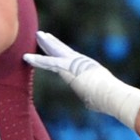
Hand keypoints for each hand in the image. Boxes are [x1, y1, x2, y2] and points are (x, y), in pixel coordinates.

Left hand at [24, 31, 139, 127]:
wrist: (114, 95)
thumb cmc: (111, 99)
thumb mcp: (99, 99)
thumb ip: (93, 99)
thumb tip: (93, 104)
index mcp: (87, 69)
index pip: (72, 60)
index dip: (63, 54)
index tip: (57, 48)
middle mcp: (80, 63)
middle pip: (63, 51)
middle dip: (53, 44)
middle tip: (44, 36)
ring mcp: (74, 63)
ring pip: (55, 52)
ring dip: (45, 44)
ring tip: (37, 35)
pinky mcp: (68, 68)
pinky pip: (48, 63)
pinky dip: (37, 60)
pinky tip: (25, 57)